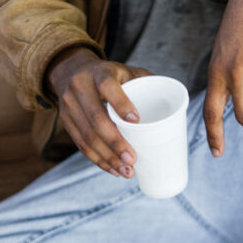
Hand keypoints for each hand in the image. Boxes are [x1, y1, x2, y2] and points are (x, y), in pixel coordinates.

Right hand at [47, 47, 150, 176]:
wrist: (71, 71)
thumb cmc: (110, 75)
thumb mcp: (127, 71)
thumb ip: (148, 82)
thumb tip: (176, 102)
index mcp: (99, 73)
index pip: (108, 88)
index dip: (121, 104)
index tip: (137, 120)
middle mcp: (80, 88)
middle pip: (96, 119)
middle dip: (115, 143)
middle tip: (133, 160)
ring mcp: (69, 106)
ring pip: (87, 136)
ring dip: (108, 158)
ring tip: (127, 171)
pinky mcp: (66, 121)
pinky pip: (81, 144)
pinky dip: (98, 160)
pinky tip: (112, 169)